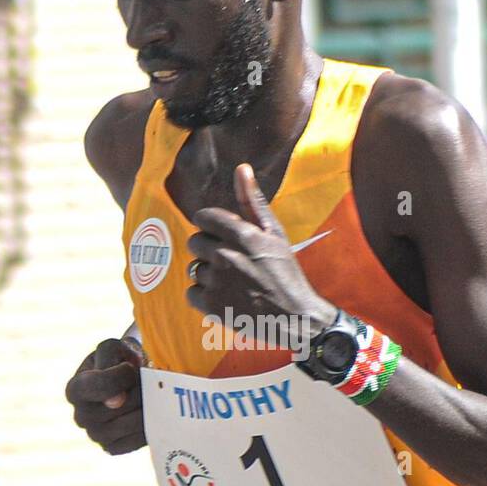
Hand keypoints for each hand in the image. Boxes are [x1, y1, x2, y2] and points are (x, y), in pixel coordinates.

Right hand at [65, 337, 146, 454]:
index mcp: (75, 390)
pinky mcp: (113, 449)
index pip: (102, 386)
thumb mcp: (112, 346)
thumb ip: (109, 360)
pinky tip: (148, 411)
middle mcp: (81, 417)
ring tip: (147, 394)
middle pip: (124, 404)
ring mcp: (96, 436)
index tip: (130, 367)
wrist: (129, 378)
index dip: (123, 375)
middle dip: (140, 388)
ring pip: (136, 422)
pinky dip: (152, 423)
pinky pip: (140, 439)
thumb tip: (115, 403)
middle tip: (142, 380)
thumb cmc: (118, 359)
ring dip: (150, 404)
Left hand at [185, 164, 335, 345]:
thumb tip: (242, 168)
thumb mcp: (275, 233)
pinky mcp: (211, 306)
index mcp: (243, 234)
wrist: (295, 318)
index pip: (203, 218)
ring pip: (194, 269)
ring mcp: (218, 282)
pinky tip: (224, 298)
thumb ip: (253, 201)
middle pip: (195, 243)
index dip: (212, 227)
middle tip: (232, 264)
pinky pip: (191, 293)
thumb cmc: (286, 273)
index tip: (222, 237)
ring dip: (209, 276)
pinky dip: (203, 298)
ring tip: (232, 284)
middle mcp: (227, 256)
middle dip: (209, 251)